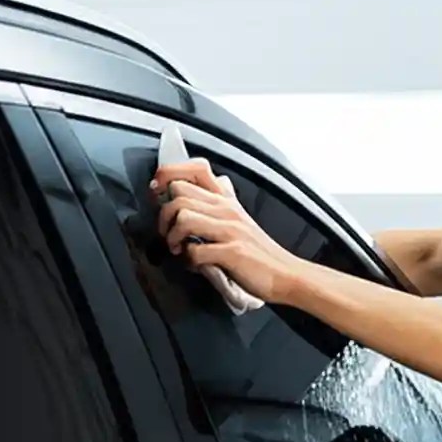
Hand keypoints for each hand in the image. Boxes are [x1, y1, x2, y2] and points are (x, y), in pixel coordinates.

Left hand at [152, 160, 304, 302]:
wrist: (284, 274)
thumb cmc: (258, 251)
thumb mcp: (238, 218)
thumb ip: (217, 202)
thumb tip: (195, 188)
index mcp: (226, 199)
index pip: (195, 168)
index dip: (168, 173)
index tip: (157, 190)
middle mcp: (227, 209)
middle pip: (179, 192)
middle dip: (164, 215)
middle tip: (168, 232)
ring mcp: (230, 230)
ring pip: (183, 216)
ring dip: (172, 237)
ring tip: (179, 249)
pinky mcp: (232, 252)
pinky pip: (195, 250)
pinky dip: (188, 261)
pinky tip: (195, 265)